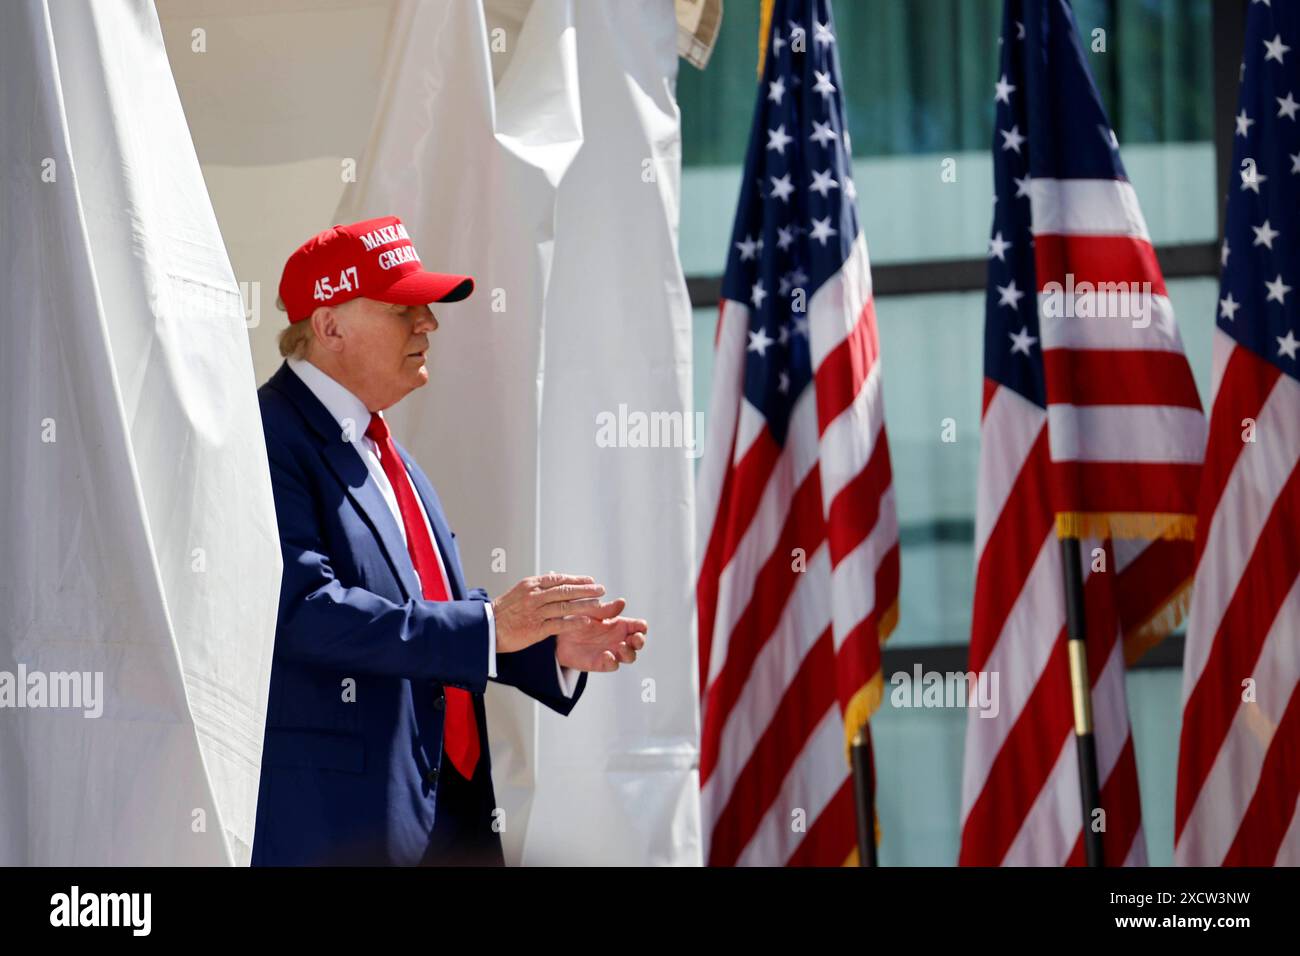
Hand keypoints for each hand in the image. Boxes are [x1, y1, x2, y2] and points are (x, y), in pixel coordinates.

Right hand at [491, 573, 623, 653]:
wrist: (486, 627)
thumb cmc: (504, 611)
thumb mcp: (519, 592)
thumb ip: (538, 585)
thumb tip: (553, 576)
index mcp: (531, 585)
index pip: (558, 579)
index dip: (576, 579)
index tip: (590, 580)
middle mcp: (534, 596)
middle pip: (565, 590)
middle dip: (585, 590)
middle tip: (601, 589)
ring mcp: (535, 612)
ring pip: (565, 606)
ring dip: (584, 605)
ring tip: (599, 604)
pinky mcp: (535, 629)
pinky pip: (559, 624)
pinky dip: (574, 622)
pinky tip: (586, 621)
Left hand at [556, 612, 647, 672]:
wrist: (560, 635)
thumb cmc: (578, 619)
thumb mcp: (591, 611)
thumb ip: (606, 609)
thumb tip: (622, 602)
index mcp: (621, 625)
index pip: (638, 627)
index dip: (641, 627)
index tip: (640, 626)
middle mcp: (620, 639)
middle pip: (638, 643)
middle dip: (640, 641)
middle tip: (635, 638)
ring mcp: (612, 652)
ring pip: (630, 656)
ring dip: (628, 652)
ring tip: (620, 646)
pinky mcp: (601, 663)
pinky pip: (612, 665)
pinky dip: (612, 661)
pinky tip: (607, 655)